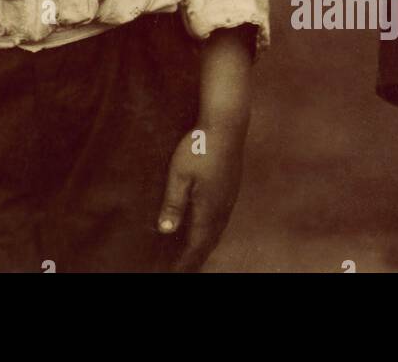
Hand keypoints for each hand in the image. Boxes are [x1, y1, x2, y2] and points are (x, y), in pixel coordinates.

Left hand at [156, 119, 247, 271]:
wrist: (226, 124)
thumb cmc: (199, 147)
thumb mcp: (179, 174)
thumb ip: (173, 203)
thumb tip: (165, 230)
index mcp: (209, 208)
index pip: (196, 244)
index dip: (185, 261)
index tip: (174, 273)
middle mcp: (223, 208)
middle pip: (209, 242)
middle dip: (196, 258)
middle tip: (184, 269)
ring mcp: (229, 197)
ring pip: (217, 230)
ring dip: (205, 245)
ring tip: (194, 254)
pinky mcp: (231, 187)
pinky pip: (221, 218)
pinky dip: (212, 230)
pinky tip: (207, 226)